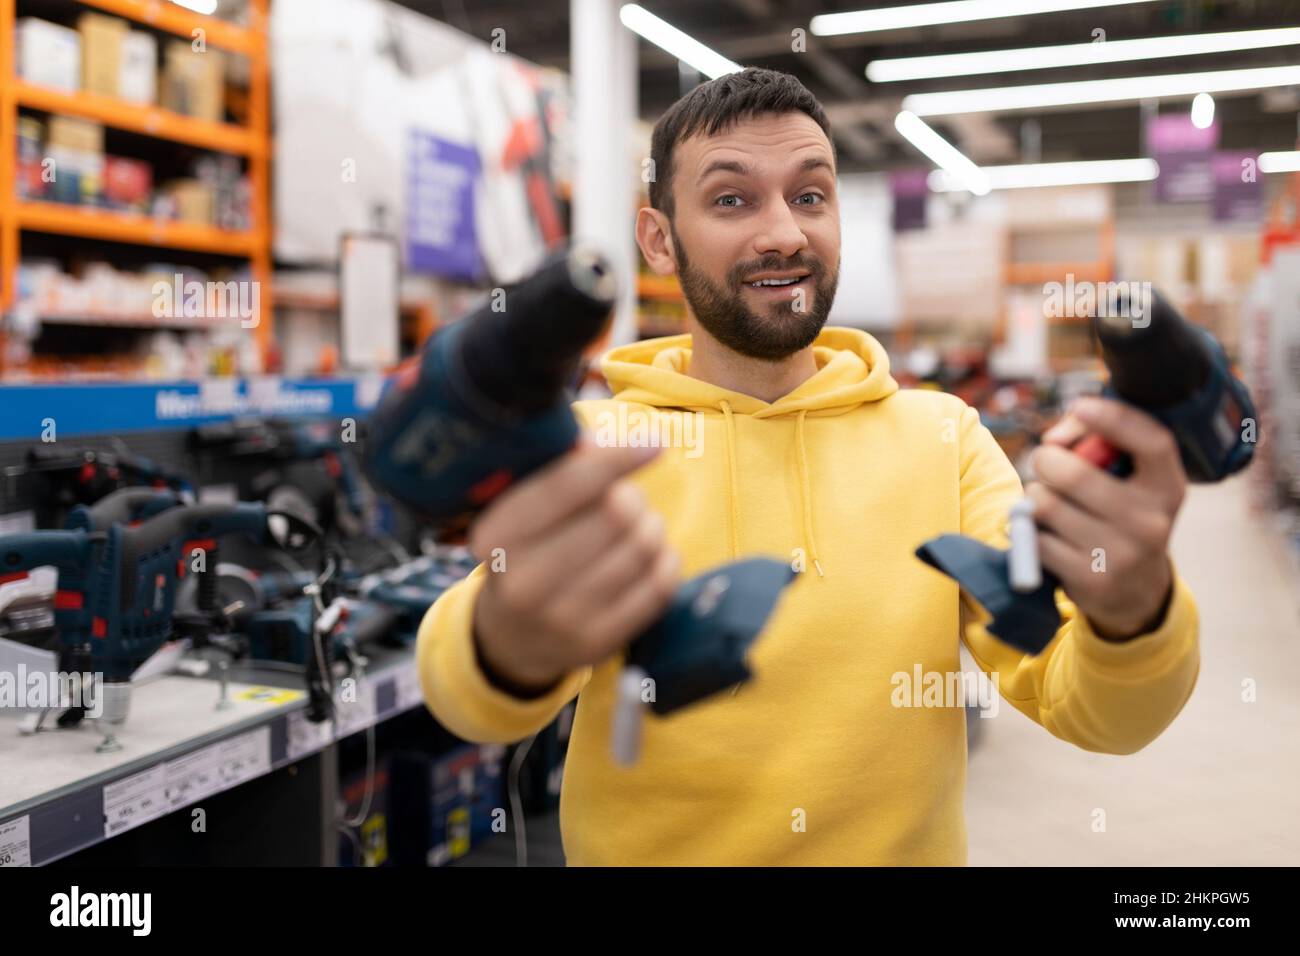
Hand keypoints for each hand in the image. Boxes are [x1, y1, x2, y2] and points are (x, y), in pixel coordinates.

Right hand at [468, 437, 681, 694]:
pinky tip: (653, 556)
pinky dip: (667, 560)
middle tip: (626, 500)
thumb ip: (556, 471)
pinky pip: (660, 587)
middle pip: (615, 514)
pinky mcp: (597, 642)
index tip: (654, 442)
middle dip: (632, 497)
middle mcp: (522, 581)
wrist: (510, 638)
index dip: (617, 458)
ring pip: (642, 548)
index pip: (566, 485)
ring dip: (652, 527)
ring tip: (638, 528)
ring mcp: (560, 618)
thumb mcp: (519, 511)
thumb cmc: (523, 553)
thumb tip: (601, 444)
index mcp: (495, 536)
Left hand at [1027, 397, 1185, 639]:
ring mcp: (1122, 554)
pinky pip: (1035, 537)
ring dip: (1034, 496)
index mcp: (1168, 487)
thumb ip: (1096, 445)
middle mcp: (1152, 521)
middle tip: (1046, 465)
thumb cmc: (1120, 516)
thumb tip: (1054, 439)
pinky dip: (1030, 530)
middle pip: (1074, 473)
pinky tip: (1047, 535)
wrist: (1135, 593)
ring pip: (1046, 503)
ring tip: (1049, 504)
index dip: (1115, 419)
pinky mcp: (1090, 579)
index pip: (1153, 443)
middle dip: (1046, 460)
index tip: (1080, 405)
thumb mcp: (1129, 482)